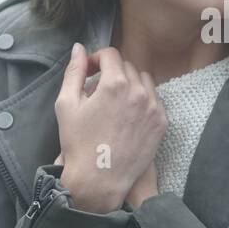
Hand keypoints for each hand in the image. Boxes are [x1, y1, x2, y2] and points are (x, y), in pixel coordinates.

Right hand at [55, 43, 166, 212]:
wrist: (100, 178)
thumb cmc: (78, 143)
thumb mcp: (66, 104)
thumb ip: (74, 71)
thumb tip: (79, 48)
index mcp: (115, 83)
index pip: (110, 54)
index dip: (97, 59)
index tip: (90, 70)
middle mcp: (138, 92)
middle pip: (127, 66)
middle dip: (112, 72)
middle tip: (99, 90)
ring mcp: (153, 107)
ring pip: (144, 80)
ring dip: (130, 84)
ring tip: (115, 102)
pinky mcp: (162, 122)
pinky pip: (154, 99)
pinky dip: (142, 101)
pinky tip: (128, 116)